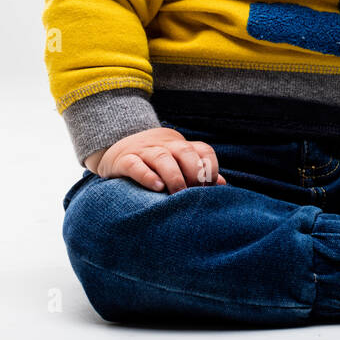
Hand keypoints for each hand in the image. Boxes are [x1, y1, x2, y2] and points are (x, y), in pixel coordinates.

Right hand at [89, 126, 226, 193]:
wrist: (117, 149)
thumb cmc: (156, 163)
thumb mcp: (177, 163)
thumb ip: (198, 172)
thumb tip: (222, 184)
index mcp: (181, 147)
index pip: (203, 149)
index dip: (210, 166)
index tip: (210, 185)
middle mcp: (164, 146)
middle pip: (184, 152)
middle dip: (193, 172)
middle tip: (194, 192)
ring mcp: (144, 151)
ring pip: (162, 157)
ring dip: (173, 176)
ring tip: (177, 193)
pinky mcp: (124, 160)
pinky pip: (136, 165)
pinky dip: (147, 175)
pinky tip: (157, 187)